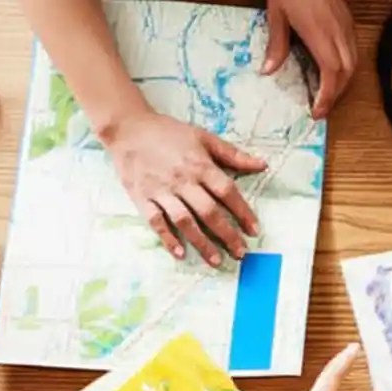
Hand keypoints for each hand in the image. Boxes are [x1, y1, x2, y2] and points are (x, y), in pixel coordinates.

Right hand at [101, 111, 264, 266]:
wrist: (128, 128)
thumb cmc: (169, 132)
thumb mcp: (204, 137)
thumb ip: (233, 154)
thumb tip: (262, 165)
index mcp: (200, 166)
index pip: (227, 192)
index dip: (243, 212)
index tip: (254, 230)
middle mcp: (183, 181)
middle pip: (209, 212)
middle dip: (227, 234)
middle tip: (240, 253)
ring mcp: (162, 191)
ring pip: (185, 221)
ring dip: (201, 242)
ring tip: (216, 261)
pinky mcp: (142, 198)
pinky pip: (155, 221)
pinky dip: (167, 238)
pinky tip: (179, 254)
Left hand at [263, 0, 356, 118]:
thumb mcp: (277, 14)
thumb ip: (276, 44)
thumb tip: (269, 70)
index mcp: (320, 34)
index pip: (331, 74)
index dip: (327, 97)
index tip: (318, 112)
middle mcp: (337, 32)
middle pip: (347, 72)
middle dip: (337, 94)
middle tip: (322, 107)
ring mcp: (345, 25)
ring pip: (354, 61)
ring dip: (344, 81)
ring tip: (329, 92)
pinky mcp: (347, 18)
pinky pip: (353, 48)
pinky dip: (347, 64)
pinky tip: (334, 67)